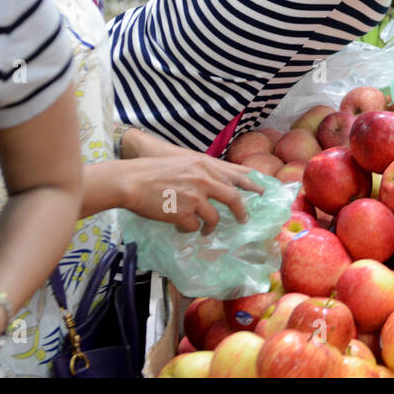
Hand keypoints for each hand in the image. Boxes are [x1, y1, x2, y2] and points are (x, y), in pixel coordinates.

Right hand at [121, 154, 261, 234]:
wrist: (131, 180)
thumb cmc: (152, 171)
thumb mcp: (183, 163)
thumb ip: (202, 171)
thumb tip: (218, 185)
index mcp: (204, 166)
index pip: (236, 175)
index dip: (251, 184)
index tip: (263, 192)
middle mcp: (204, 180)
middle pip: (232, 199)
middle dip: (240, 212)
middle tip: (243, 220)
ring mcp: (195, 197)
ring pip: (214, 219)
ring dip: (210, 227)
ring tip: (204, 230)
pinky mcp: (183, 213)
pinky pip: (193, 227)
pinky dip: (188, 229)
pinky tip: (178, 225)